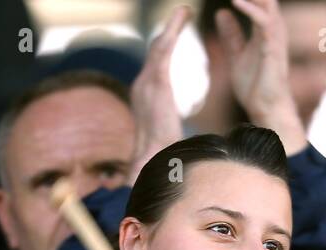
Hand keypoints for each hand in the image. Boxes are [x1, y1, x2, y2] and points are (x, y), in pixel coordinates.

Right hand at [129, 5, 188, 179]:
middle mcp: (141, 84)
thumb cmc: (164, 149)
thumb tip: (172, 121)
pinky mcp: (157, 83)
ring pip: (159, 46)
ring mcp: (146, 82)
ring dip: (172, 27)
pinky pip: (164, 50)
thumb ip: (167, 117)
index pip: (155, 63)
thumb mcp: (165, 128)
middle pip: (155, 50)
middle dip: (168, 31)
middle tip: (182, 14)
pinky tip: (182, 18)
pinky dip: (173, 32)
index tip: (174, 33)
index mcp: (144, 94)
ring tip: (184, 11)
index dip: (165, 46)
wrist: (155, 157)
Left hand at [215, 0, 305, 149]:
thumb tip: (222, 13)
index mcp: (263, 26)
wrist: (266, 109)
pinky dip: (249, 9)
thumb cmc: (256, 86)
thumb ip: (231, 34)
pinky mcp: (272, 48)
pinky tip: (233, 1)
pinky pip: (262, 22)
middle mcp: (272, 26)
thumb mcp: (236, 55)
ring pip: (265, 2)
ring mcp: (274, 36)